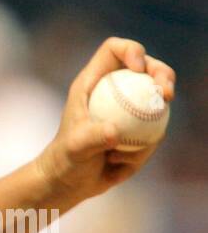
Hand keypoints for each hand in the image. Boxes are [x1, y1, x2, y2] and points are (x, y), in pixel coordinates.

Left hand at [33, 37, 175, 204]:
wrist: (69, 182)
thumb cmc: (65, 160)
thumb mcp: (75, 148)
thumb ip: (91, 138)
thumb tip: (114, 132)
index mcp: (93, 83)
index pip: (114, 50)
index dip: (132, 50)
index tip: (140, 69)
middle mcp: (113, 90)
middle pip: (147, 67)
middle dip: (163, 75)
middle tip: (166, 94)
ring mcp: (129, 109)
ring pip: (157, 101)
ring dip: (151, 125)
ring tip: (119, 153)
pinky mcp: (139, 128)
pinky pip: (155, 132)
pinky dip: (143, 150)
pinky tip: (117, 164)